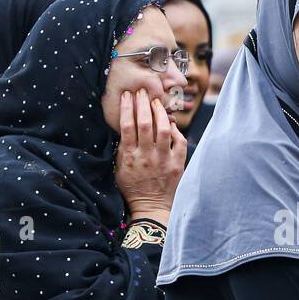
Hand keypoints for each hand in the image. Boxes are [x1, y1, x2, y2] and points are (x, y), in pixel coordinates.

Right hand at [115, 89, 186, 225]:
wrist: (151, 207)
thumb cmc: (132, 187)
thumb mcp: (120, 168)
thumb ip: (123, 148)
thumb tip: (125, 125)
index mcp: (130, 156)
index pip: (127, 126)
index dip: (127, 107)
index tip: (127, 95)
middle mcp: (147, 156)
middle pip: (145, 123)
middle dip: (143, 103)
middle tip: (142, 92)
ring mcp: (163, 160)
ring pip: (164, 129)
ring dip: (160, 112)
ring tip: (156, 102)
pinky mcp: (177, 164)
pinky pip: (179, 141)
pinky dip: (176, 129)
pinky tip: (172, 123)